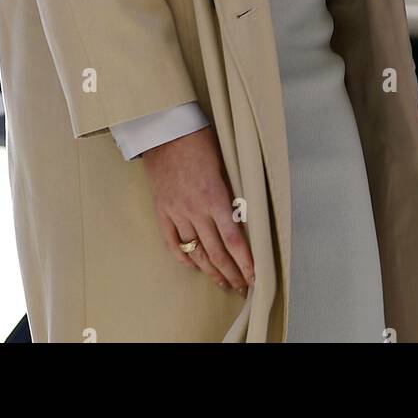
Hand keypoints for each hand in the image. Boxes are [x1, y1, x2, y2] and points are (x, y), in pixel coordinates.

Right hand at [143, 126, 254, 294]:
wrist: (165, 131)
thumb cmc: (198, 141)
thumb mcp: (224, 165)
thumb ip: (230, 193)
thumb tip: (242, 217)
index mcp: (215, 197)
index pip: (234, 240)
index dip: (245, 263)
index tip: (255, 277)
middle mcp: (196, 210)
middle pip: (216, 252)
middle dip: (231, 273)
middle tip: (242, 286)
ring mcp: (176, 212)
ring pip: (196, 251)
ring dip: (211, 271)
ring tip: (223, 282)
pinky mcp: (162, 211)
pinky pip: (172, 242)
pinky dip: (184, 257)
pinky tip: (194, 265)